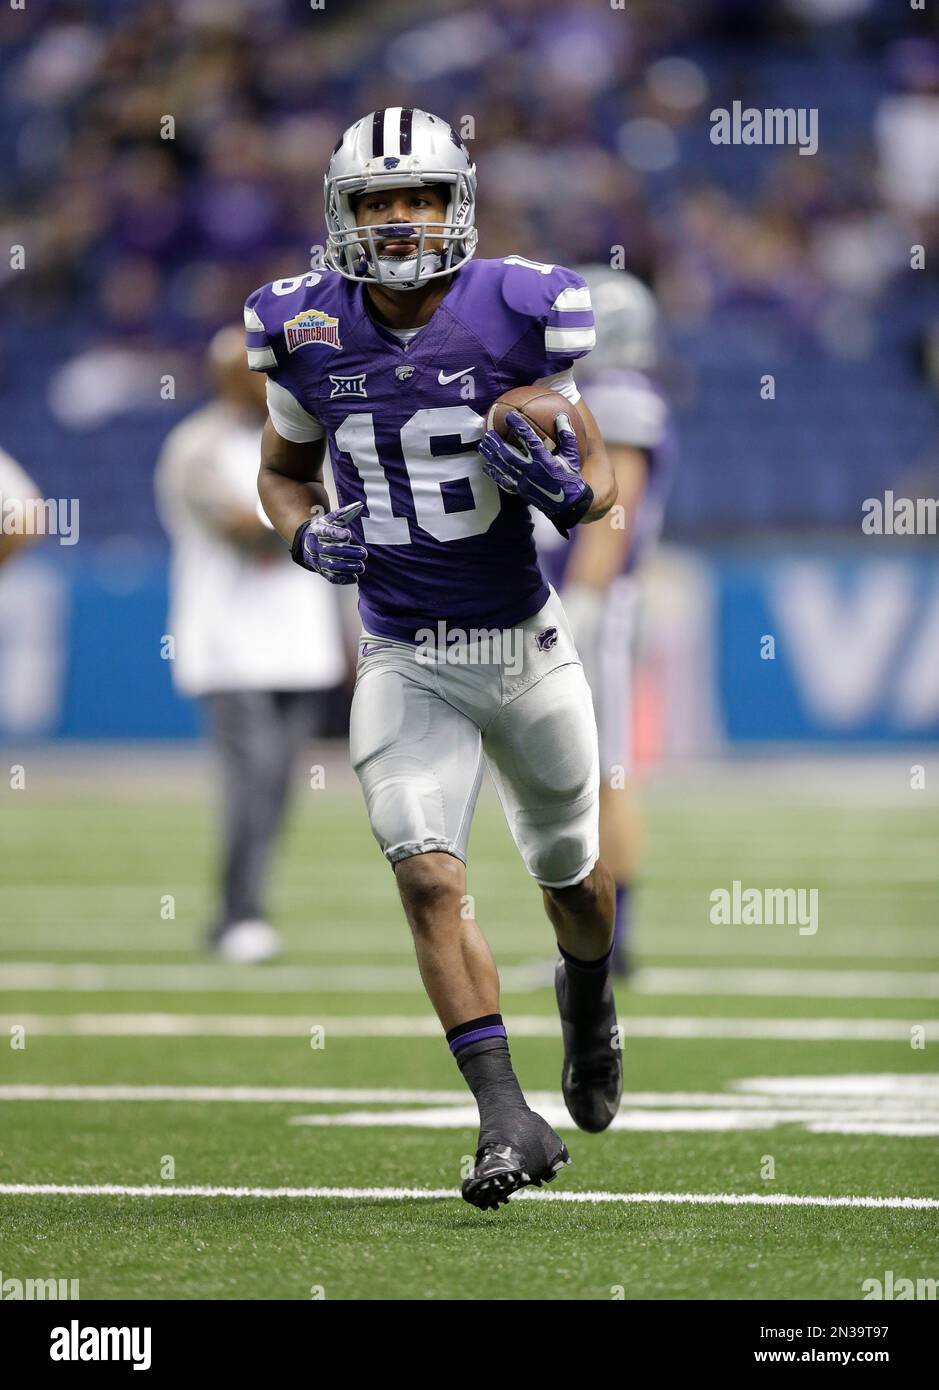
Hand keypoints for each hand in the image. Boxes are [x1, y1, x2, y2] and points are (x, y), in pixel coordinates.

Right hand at [291, 501, 366, 583]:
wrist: (306, 543)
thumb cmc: (323, 529)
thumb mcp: (330, 519)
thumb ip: (344, 512)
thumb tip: (360, 505)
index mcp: (317, 531)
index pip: (326, 532)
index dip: (336, 534)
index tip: (348, 534)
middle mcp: (316, 546)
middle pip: (331, 551)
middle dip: (348, 552)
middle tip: (364, 553)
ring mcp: (317, 560)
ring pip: (331, 566)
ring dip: (347, 567)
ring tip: (361, 567)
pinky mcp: (321, 571)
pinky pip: (331, 578)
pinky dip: (343, 579)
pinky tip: (355, 578)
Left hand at [478, 410, 592, 530]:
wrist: (569, 505)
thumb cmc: (571, 478)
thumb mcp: (572, 456)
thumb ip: (567, 436)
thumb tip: (562, 416)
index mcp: (544, 460)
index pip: (529, 440)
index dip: (519, 426)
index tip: (510, 416)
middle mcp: (532, 470)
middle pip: (509, 455)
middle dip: (497, 444)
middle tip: (488, 433)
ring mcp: (524, 482)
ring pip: (504, 467)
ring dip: (492, 456)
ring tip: (482, 446)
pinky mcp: (521, 491)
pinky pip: (504, 481)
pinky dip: (495, 474)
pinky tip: (486, 467)